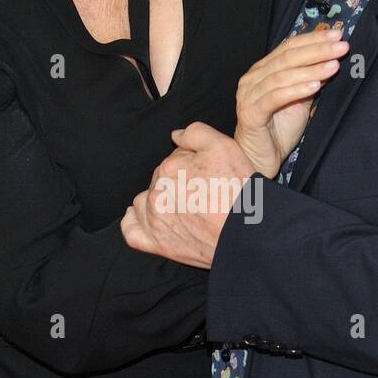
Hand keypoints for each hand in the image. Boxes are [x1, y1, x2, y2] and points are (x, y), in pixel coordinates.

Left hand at [121, 122, 254, 267]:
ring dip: (157, 200)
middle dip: (177, 181)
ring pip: (145, 201)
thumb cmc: (237, 191)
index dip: (193, 163)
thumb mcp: (224, 146)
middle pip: (161, 179)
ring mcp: (154, 220)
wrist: (246, 232)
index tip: (208, 173)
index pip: (175, 158)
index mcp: (169, 167)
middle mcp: (157, 193)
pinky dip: (135, 222)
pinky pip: (131, 231)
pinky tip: (146, 218)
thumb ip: (196, 133)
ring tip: (182, 206)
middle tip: (203, 191)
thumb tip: (175, 135)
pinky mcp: (157, 243)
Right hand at [234, 26, 348, 176]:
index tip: (338, 35)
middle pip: (287, 57)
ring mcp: (249, 94)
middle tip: (341, 46)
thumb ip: (311, 79)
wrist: (259, 158)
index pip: (289, 46)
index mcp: (263, 69)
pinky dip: (296, 89)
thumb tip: (332, 59)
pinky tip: (316, 86)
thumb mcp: (300, 99)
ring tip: (334, 65)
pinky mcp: (250, 112)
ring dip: (311, 69)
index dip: (314, 39)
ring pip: (282, 75)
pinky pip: (275, 97)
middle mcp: (253, 78)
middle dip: (317, 50)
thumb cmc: (278, 130)